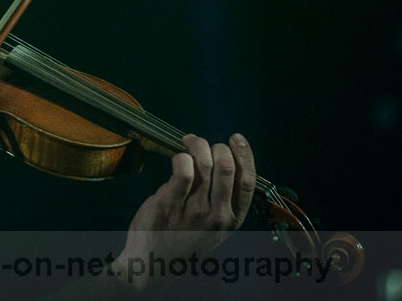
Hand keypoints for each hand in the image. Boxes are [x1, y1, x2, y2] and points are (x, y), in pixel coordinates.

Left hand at [112, 134, 255, 287]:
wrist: (153, 263)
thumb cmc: (182, 239)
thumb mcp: (213, 226)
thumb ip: (221, 200)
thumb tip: (222, 160)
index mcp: (232, 219)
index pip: (247, 181)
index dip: (245, 155)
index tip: (236, 138)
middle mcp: (217, 215)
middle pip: (226, 167)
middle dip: (216, 146)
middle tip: (204, 145)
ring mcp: (194, 210)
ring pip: (204, 163)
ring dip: (197, 145)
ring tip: (189, 142)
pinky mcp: (170, 203)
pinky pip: (183, 168)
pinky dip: (181, 155)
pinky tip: (177, 157)